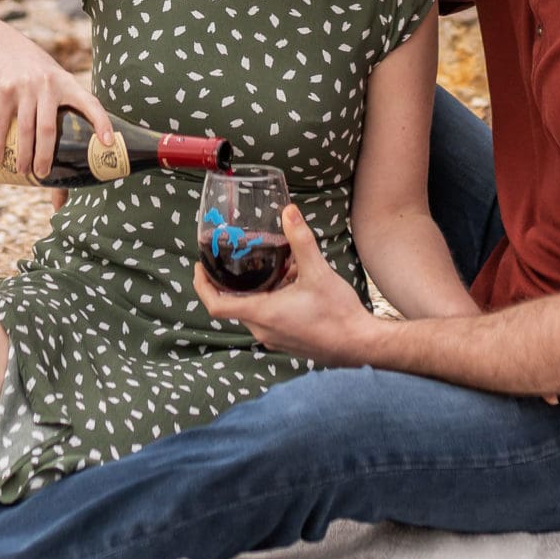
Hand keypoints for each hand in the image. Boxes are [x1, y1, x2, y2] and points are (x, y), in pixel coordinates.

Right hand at [0, 33, 114, 178]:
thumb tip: (75, 147)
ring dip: (23, 154)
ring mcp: (25, 87)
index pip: (91, 104)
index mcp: (69, 85)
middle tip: (44, 175)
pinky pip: (1, 122)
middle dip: (46, 155)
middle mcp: (49, 85)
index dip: (102, 123)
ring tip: (23, 171)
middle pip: (48, 128)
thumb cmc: (41, 76)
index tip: (108, 144)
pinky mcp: (5, 89)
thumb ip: (66, 113)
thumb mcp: (59, 84)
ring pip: (25, 129)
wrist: (8, 48)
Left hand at [192, 204, 377, 366]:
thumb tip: (289, 213)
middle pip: (234, 304)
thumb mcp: (317, 272)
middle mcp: (263, 331)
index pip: (216, 305)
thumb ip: (300, 240)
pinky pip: (269, 319)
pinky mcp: (287, 342)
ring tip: (277, 267)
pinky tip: (294, 284)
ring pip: (254, 310)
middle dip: (235, 281)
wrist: (361, 345)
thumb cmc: (338, 314)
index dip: (202, 285)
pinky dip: (272, 300)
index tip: (199, 267)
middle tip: (239, 258)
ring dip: (259, 289)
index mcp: (262, 314)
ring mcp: (275, 339)